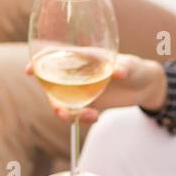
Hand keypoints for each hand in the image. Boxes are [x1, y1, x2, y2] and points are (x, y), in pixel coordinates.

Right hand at [26, 52, 165, 123]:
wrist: (145, 86)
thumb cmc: (136, 68)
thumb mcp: (131, 65)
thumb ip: (124, 67)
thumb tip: (117, 72)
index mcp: (81, 58)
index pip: (54, 57)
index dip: (39, 63)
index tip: (29, 70)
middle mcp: (76, 74)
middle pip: (52, 87)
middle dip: (53, 101)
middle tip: (62, 112)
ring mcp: (81, 90)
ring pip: (63, 103)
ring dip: (67, 114)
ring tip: (88, 116)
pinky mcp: (90, 104)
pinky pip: (78, 113)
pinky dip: (83, 118)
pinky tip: (96, 118)